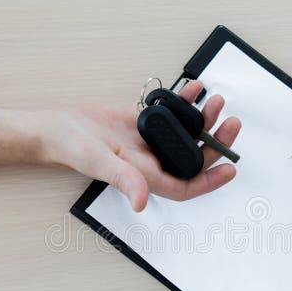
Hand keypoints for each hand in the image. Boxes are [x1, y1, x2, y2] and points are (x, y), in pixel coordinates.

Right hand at [33, 80, 240, 210]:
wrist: (59, 127)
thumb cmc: (74, 149)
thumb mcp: (100, 162)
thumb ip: (123, 179)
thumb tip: (139, 201)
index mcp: (146, 177)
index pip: (187, 186)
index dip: (212, 181)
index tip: (231, 168)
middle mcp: (153, 162)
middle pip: (195, 158)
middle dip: (216, 142)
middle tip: (231, 123)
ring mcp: (151, 143)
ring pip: (188, 135)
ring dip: (205, 120)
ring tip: (215, 102)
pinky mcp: (146, 125)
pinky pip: (174, 116)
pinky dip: (186, 102)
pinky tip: (195, 89)